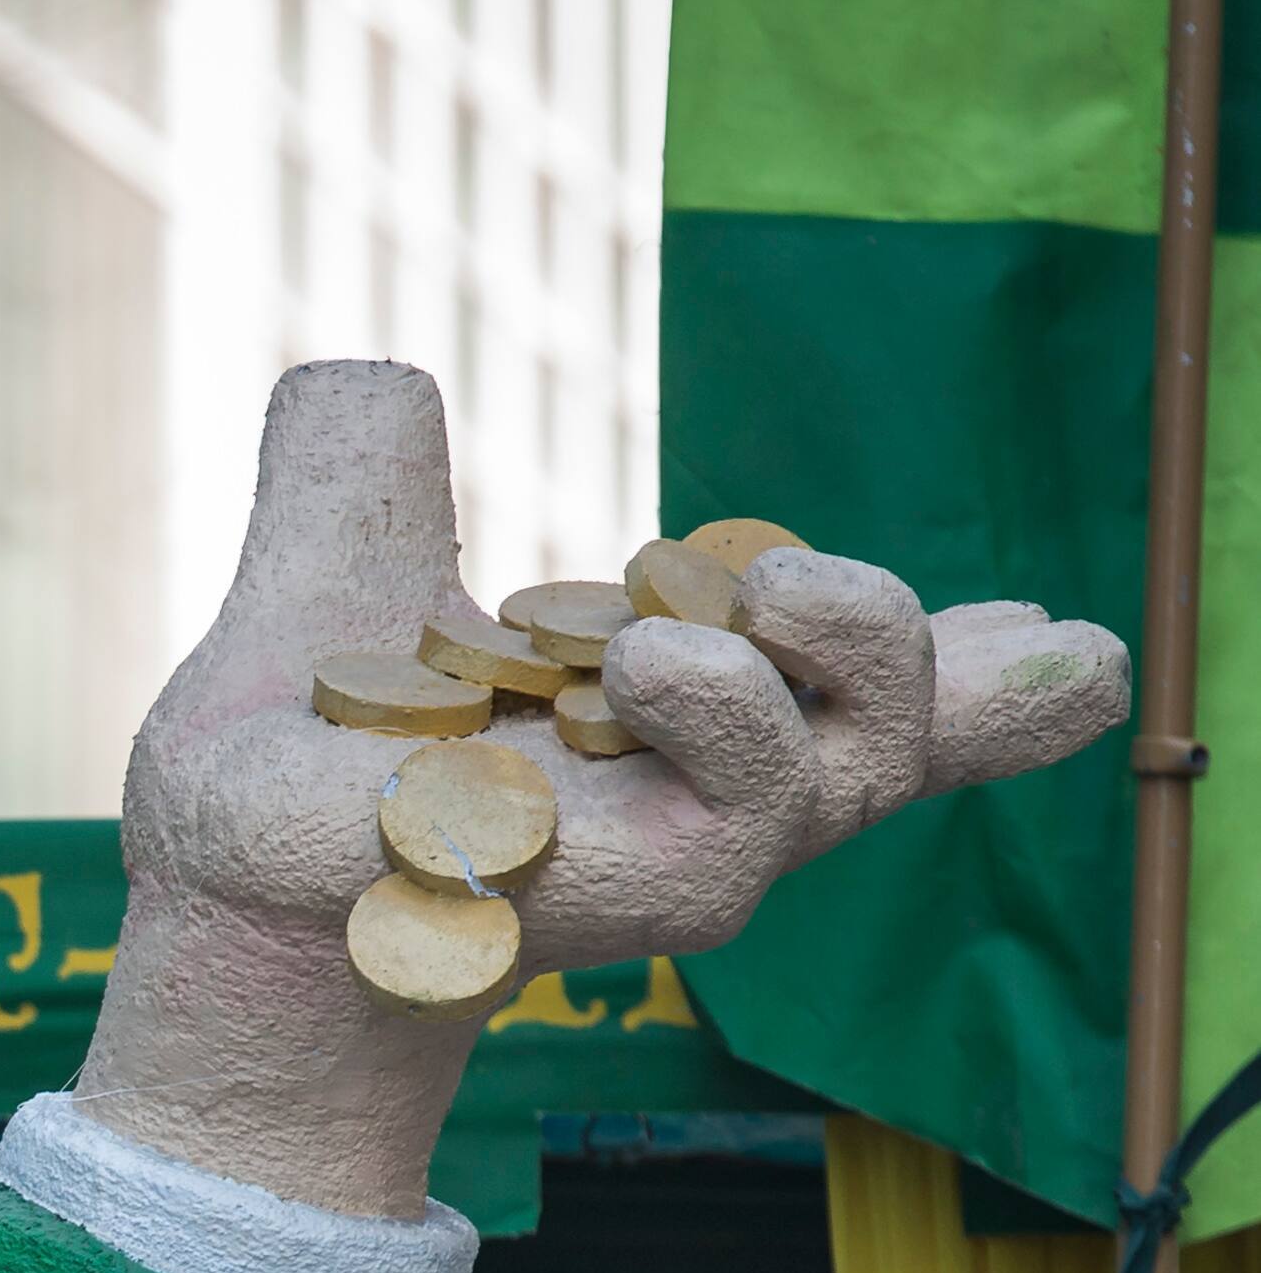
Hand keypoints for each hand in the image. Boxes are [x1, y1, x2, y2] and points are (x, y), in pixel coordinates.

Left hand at [70, 360, 1130, 1215]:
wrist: (217, 868)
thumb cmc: (281, 754)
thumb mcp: (339, 567)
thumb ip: (371, 457)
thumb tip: (363, 375)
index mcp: (673, 720)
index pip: (863, 698)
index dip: (980, 678)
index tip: (1057, 643)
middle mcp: (712, 796)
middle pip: (914, 727)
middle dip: (921, 642)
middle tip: (784, 574)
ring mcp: (698, 853)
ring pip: (872, 748)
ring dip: (836, 635)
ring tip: (677, 625)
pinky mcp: (656, 897)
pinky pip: (764, 809)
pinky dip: (733, 710)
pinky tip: (646, 671)